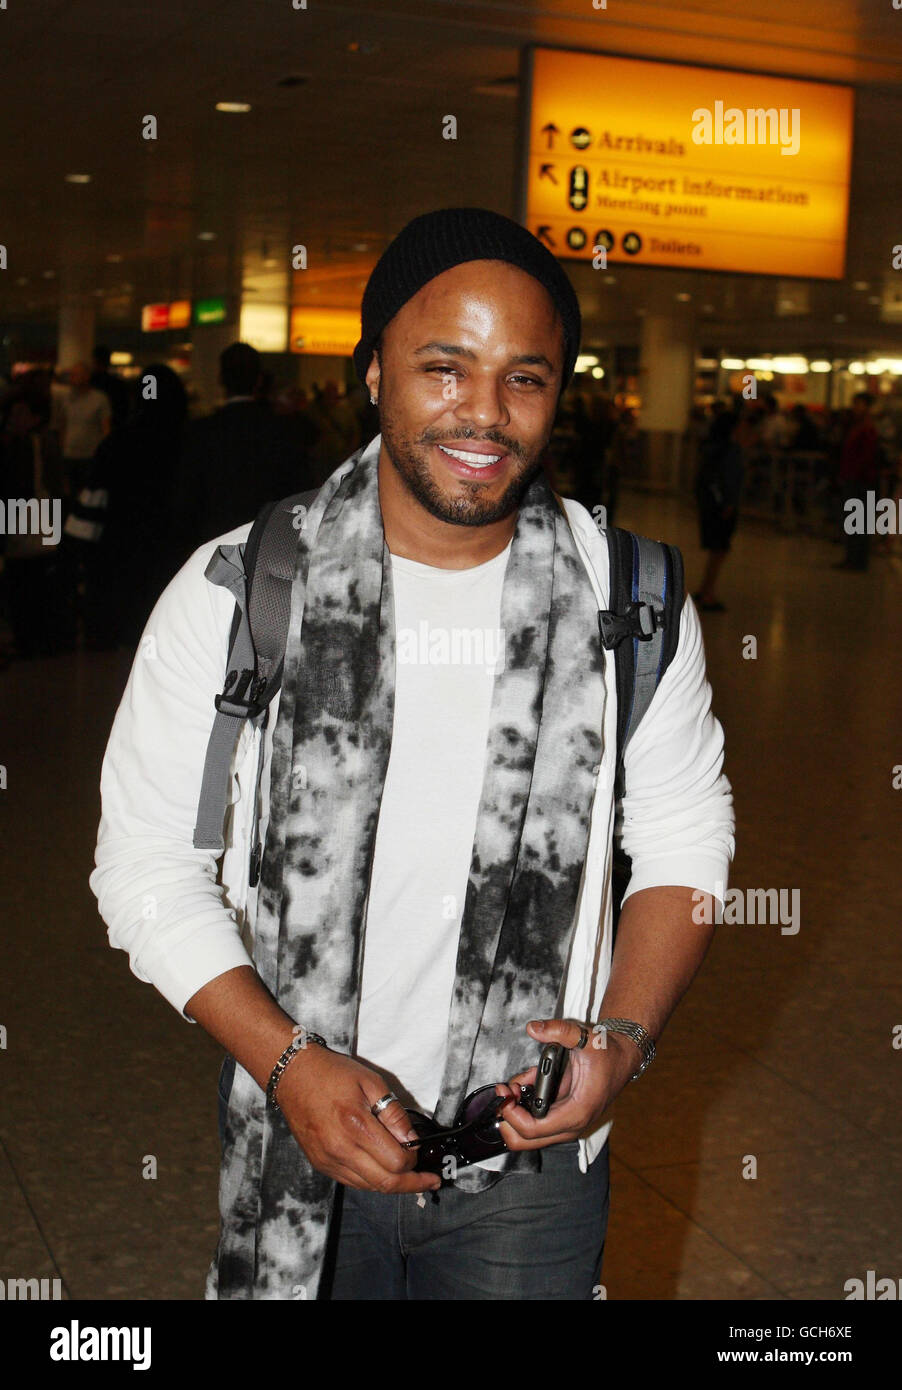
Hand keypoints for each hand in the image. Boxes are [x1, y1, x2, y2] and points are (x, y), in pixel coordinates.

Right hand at [275, 1046, 440, 1194]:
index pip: (396, 1162)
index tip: (421, 1152)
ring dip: (392, 1185)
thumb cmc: (333, 1074)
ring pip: (369, 1187)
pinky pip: (352, 1182)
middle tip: (429, 1181)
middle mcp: (340, 1149)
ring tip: (409, 1177)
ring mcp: (328, 1160)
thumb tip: (411, 1141)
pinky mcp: (320, 1164)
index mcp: (356, 1126)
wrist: (293, 1075)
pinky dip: (371, 1180)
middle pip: (385, 1183)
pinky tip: (382, 1170)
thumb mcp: (371, 1082)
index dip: (414, 1161)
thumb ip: (394, 1114)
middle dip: (411, 1184)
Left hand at [494, 1017, 637, 1150]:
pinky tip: (527, 1083)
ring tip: (514, 1084)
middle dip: (508, 1118)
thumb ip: (559, 1030)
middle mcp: (572, 1124)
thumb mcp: (585, 1037)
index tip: (505, 1092)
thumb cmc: (607, 1053)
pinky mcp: (563, 1117)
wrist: (622, 1058)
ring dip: (515, 1111)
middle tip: (504, 1091)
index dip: (512, 1114)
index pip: (534, 1129)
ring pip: (530, 1134)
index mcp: (577, 1111)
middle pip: (527, 1141)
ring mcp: (567, 1123)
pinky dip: (525, 1104)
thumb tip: (534, 1028)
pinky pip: (537, 1121)